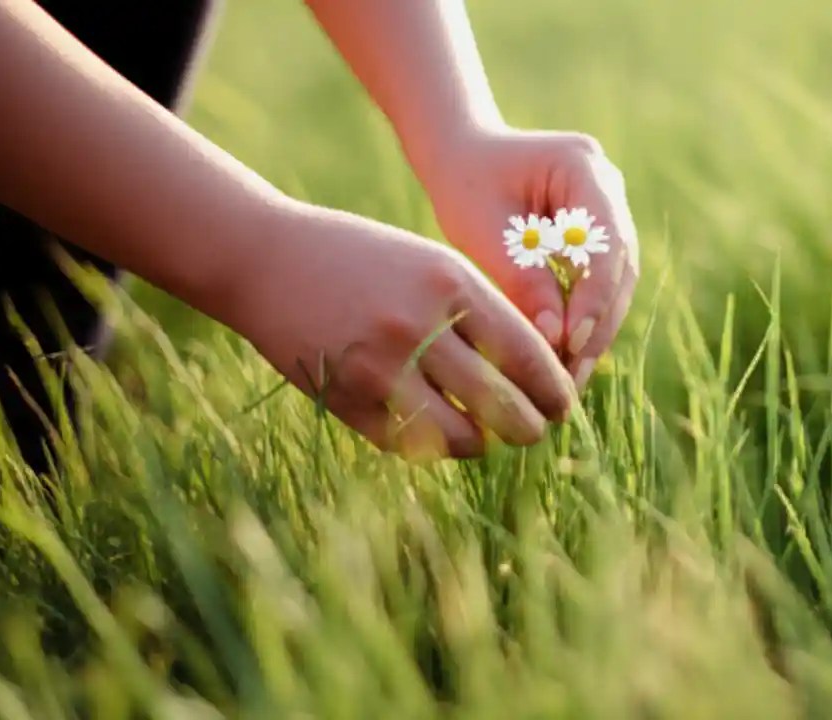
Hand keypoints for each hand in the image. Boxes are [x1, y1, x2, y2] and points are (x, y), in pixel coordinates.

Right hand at [223, 199, 575, 459]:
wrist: (266, 259)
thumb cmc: (364, 260)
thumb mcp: (431, 266)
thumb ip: (482, 314)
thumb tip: (538, 376)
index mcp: (451, 284)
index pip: (527, 354)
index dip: (555, 389)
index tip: (565, 404)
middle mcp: (419, 327)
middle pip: (504, 406)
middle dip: (531, 427)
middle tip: (536, 429)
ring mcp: (379, 368)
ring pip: (461, 438)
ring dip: (483, 444)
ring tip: (488, 436)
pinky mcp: (346, 399)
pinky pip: (410, 444)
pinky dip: (433, 445)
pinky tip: (440, 433)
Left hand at [417, 127, 639, 389]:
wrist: (459, 156)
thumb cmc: (464, 184)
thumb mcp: (485, 231)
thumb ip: (524, 280)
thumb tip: (557, 339)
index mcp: (583, 166)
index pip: (603, 241)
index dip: (593, 297)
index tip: (570, 342)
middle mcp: (608, 186)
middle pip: (619, 266)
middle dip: (598, 323)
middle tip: (573, 375)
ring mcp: (609, 211)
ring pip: (617, 282)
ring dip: (595, 330)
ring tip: (571, 378)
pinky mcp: (597, 236)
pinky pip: (601, 284)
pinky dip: (584, 320)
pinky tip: (567, 360)